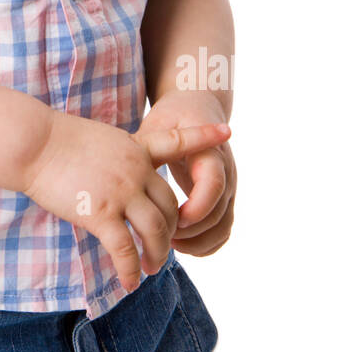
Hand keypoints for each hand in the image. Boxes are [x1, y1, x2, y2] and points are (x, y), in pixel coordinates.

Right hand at [21, 110, 231, 291]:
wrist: (33, 143)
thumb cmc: (56, 142)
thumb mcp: (99, 141)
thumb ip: (120, 159)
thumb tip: (128, 179)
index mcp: (136, 149)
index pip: (178, 141)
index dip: (204, 137)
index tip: (227, 133)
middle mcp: (135, 169)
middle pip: (170, 206)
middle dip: (171, 232)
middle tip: (163, 248)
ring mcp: (120, 191)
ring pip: (155, 231)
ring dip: (158, 255)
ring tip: (152, 268)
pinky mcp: (100, 212)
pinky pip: (124, 249)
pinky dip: (130, 269)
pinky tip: (130, 282)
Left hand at [136, 90, 235, 256]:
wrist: (199, 106)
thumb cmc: (174, 115)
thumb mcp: (159, 124)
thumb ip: (147, 147)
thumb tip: (122, 169)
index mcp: (210, 151)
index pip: (214, 185)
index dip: (197, 207)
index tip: (174, 220)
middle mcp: (225, 172)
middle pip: (220, 214)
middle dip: (192, 232)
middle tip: (161, 238)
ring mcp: (228, 188)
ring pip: (223, 227)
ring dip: (198, 243)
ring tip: (167, 243)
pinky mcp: (224, 200)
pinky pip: (222, 231)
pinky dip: (205, 245)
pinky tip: (179, 244)